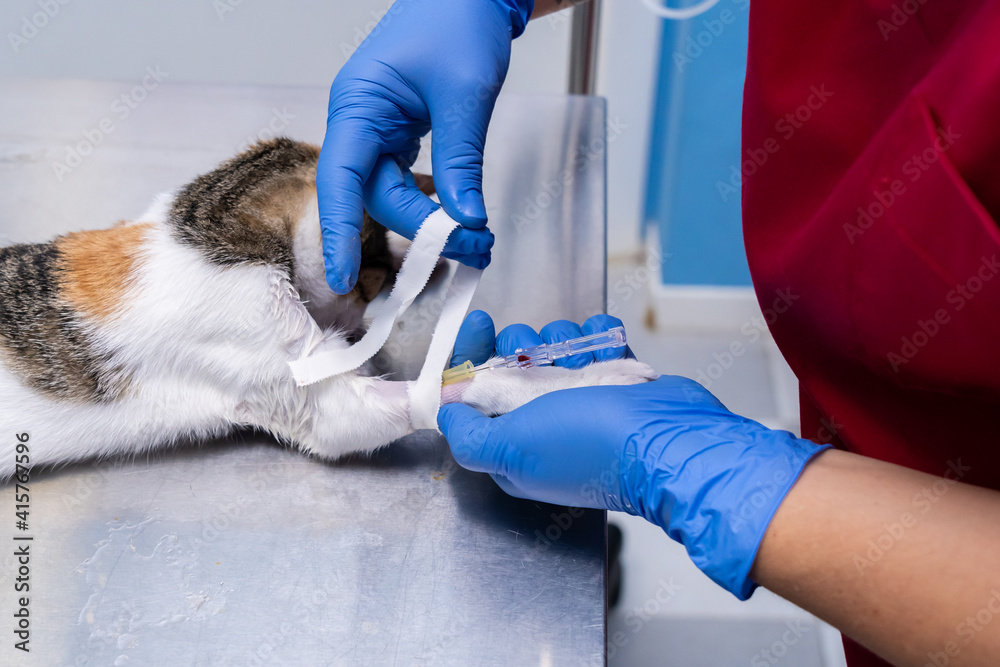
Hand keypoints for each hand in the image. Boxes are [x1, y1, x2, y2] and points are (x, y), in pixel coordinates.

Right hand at [318, 0, 533, 293]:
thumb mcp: (465, 93)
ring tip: (478, 242)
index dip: (337, 231)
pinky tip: (462, 219)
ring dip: (431, 222)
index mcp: (358, 104)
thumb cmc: (458, 21)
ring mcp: (378, 129)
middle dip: (420, 229)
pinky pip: (407, 181)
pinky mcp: (399, 135)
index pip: (339, 179)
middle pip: (374, 195)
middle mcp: (360, 121)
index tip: (344, 278)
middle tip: (473, 249)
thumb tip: (466, 220)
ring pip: (392, 193)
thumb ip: (461, 159)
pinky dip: (434, 204)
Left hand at [438, 311, 829, 598]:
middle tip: (534, 353)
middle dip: (519, 348)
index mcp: (514, 449)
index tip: (477, 324)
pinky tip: (604, 344)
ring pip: (553, 349)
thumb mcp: (514, 447)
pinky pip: (595, 343)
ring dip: (560, 339)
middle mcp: (545, 427)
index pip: (475, 399)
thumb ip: (470, 436)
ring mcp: (583, 403)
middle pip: (512, 367)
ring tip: (577, 354)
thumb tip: (447, 414)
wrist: (670, 439)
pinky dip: (597, 336)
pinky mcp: (617, 381)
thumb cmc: (591, 444)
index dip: (469, 359)